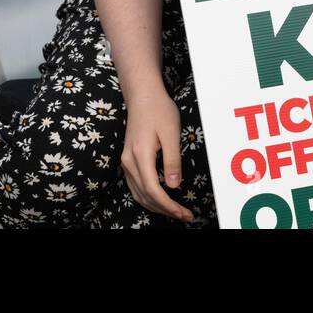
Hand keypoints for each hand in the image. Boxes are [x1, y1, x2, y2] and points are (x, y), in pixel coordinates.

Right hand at [122, 86, 193, 222]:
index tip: (184, 213)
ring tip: (176, 212)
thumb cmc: (159, 110)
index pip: (153, 190)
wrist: (143, 95)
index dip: (169, 205)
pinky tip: (160, 201)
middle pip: (146, 196)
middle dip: (166, 210)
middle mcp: (129, 162)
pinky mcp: (129, 160)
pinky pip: (136, 186)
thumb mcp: (171, 133)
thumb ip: (172, 160)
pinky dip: (148, 198)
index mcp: (140, 156)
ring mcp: (127, 161)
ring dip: (157, 206)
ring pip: (139, 194)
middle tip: (185, 216)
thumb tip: (173, 185)